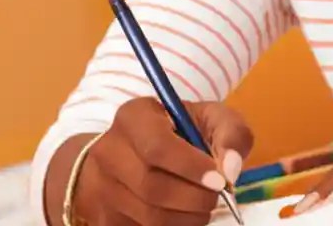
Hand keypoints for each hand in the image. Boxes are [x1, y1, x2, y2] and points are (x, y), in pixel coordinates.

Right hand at [72, 97, 252, 225]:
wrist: (136, 153)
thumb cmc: (180, 132)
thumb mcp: (209, 118)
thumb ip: (230, 133)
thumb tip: (230, 169)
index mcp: (133, 117)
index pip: (157, 147)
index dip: (191, 167)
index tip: (219, 180)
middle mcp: (109, 150)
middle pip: (151, 186)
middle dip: (194, 198)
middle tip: (216, 197)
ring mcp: (102, 186)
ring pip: (148, 215)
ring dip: (187, 218)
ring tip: (203, 207)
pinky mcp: (105, 217)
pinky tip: (182, 215)